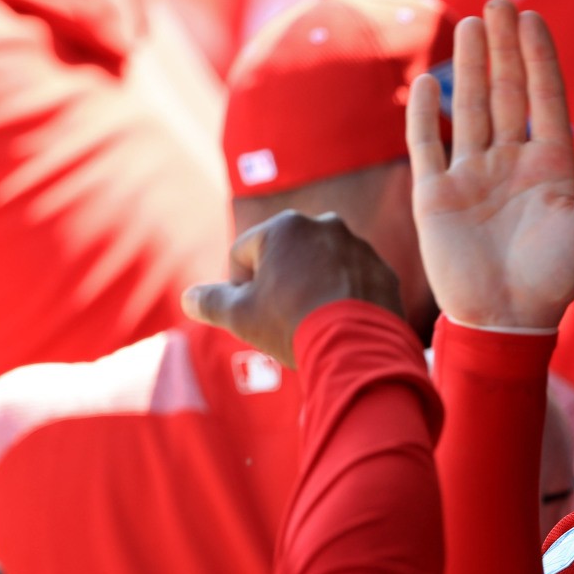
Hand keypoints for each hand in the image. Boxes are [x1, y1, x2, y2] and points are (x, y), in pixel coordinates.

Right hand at [182, 211, 401, 367]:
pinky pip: (354, 282)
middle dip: (279, 285)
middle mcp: (325, 226)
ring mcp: (360, 247)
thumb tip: (189, 298)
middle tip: (284, 318)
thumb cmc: (292, 324)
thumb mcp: (239, 316)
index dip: (241, 288)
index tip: (256, 313)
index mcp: (284, 226)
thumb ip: (210, 301)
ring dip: (313, 289)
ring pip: (322, 268)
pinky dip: (345, 298)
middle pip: (285, 258)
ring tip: (314, 321)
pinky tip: (342, 323)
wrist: (359, 348)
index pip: (243, 254)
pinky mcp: (384, 271)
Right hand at [406, 0, 573, 328]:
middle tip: (499, 4)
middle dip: (503, 49)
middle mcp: (509, 164)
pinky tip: (427, 82)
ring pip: (469, 108)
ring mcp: (471, 176)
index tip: (533, 21)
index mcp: (549, 167)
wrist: (507, 320)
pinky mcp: (435, 194)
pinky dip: (425, 115)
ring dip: (470, 67)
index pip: (544, 100)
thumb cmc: (555, 279)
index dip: (538, 61)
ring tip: (471, 26)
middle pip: (506, 94)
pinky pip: (427, 145)